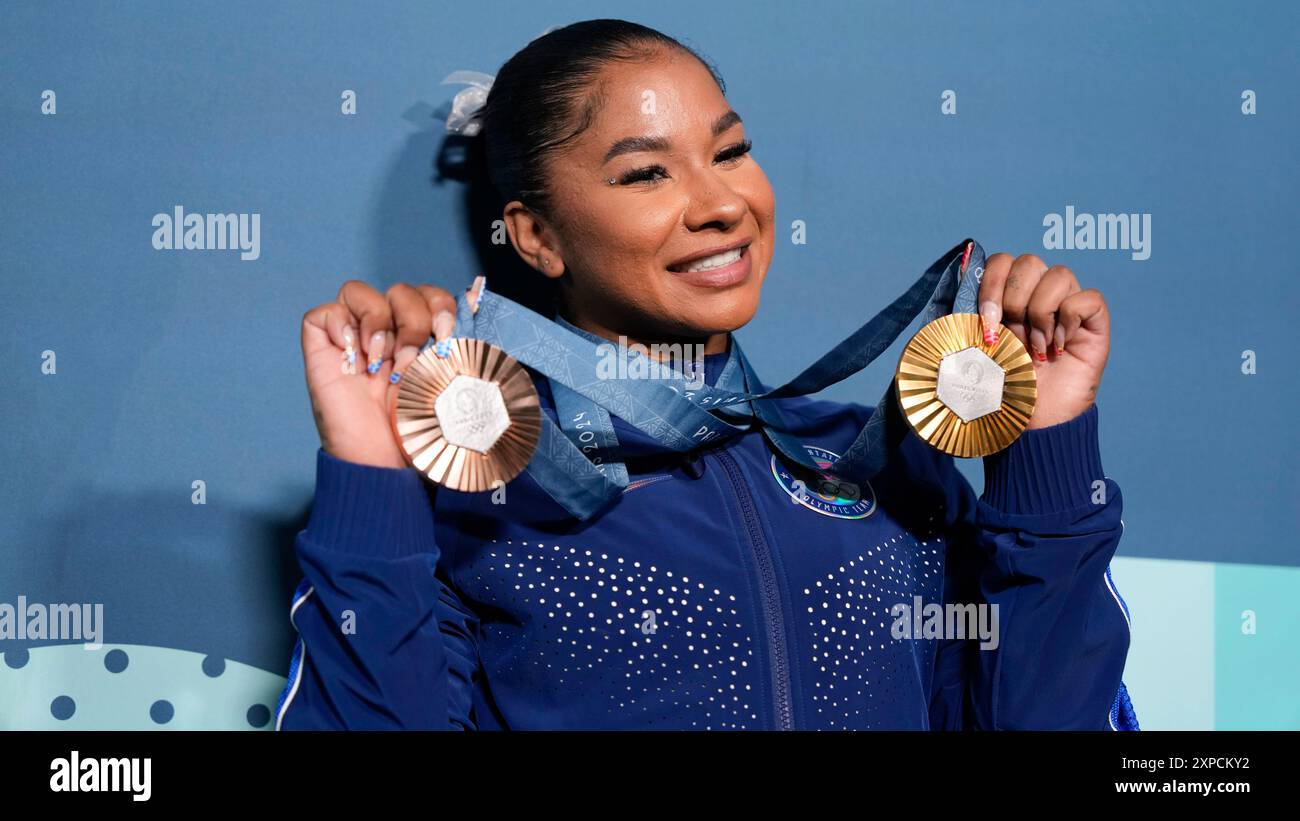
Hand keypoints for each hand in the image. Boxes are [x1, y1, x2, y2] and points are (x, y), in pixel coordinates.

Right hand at [300, 278, 481, 467]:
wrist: (387, 459)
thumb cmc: (417, 427)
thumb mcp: (448, 377)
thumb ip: (459, 338)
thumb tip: (474, 295)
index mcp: (418, 336)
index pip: (429, 295)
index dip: (441, 305)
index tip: (448, 335)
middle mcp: (386, 332)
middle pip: (400, 291)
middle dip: (414, 319)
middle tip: (412, 359)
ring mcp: (352, 338)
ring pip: (360, 292)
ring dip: (379, 323)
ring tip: (381, 362)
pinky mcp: (321, 348)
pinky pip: (325, 312)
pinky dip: (341, 325)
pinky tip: (355, 358)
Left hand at [977, 254, 1109, 428]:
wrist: (1030, 422)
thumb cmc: (1001, 388)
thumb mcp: (972, 349)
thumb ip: (963, 316)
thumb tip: (955, 281)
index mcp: (1008, 296)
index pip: (1001, 261)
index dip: (991, 284)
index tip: (987, 322)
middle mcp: (1039, 294)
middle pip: (1029, 261)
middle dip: (1014, 300)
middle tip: (1013, 337)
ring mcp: (1068, 306)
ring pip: (1059, 274)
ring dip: (1040, 314)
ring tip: (1037, 348)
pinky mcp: (1094, 322)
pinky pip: (1088, 297)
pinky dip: (1070, 319)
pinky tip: (1059, 348)